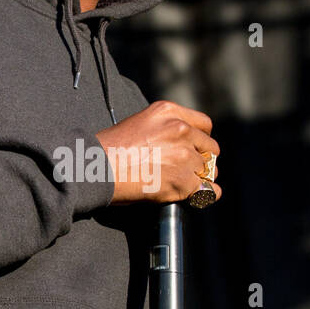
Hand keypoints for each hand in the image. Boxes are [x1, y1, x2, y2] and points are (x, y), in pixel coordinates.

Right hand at [94, 100, 220, 204]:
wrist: (99, 168)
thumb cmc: (110, 149)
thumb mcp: (140, 123)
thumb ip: (163, 128)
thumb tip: (178, 143)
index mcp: (169, 112)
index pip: (204, 124)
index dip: (202, 139)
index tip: (197, 147)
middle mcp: (181, 130)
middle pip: (210, 147)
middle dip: (202, 159)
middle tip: (191, 169)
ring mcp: (184, 155)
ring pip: (208, 169)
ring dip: (200, 177)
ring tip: (186, 184)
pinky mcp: (184, 180)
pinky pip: (209, 190)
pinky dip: (206, 194)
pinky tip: (200, 196)